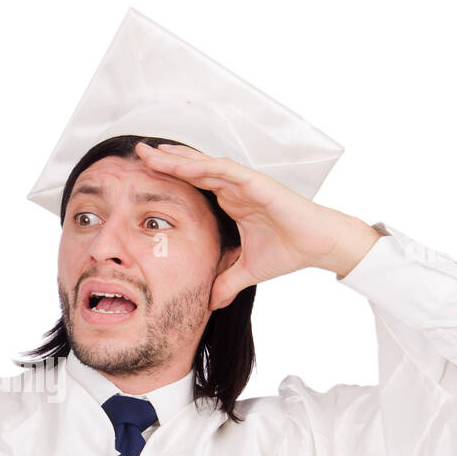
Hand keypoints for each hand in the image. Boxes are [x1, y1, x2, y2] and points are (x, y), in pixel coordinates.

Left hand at [134, 142, 381, 307]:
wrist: (318, 246)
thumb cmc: (289, 251)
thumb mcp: (247, 272)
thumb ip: (226, 283)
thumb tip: (209, 304)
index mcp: (230, 201)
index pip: (193, 184)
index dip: (169, 177)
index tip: (142, 174)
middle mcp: (234, 188)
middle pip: (193, 168)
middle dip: (165, 160)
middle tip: (137, 151)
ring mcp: (245, 183)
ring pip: (205, 165)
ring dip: (178, 158)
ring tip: (152, 153)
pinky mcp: (258, 183)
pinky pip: (226, 171)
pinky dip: (204, 167)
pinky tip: (184, 164)